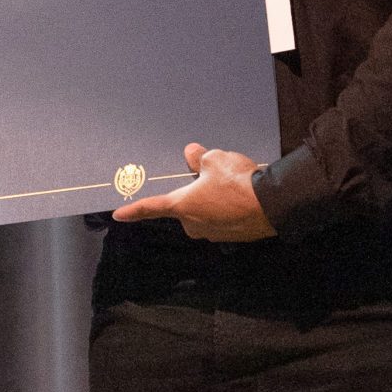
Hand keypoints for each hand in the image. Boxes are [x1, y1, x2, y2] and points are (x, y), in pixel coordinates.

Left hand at [110, 143, 275, 242]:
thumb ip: (198, 157)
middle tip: (213, 175)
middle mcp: (193, 224)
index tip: (119, 215)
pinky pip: (223, 219)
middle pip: (186, 205)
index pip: (151, 207)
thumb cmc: (238, 182)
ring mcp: (212, 234)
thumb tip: (191, 154)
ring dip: (214, 200)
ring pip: (206, 211)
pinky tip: (243, 196)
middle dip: (196, 191)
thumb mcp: (214, 159)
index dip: (134, 210)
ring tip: (233, 185)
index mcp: (182, 206)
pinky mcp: (231, 237)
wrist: (272, 205)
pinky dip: (228, 208)